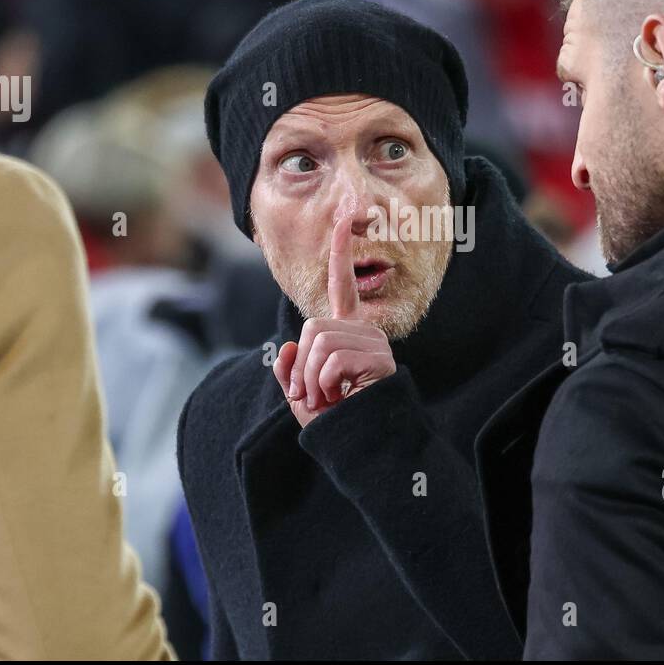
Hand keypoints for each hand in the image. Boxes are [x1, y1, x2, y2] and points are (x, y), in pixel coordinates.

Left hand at [272, 214, 396, 426]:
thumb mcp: (300, 394)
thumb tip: (283, 349)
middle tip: (313, 395)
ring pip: (319, 343)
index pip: (342, 286)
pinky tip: (340, 398)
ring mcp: (374, 344)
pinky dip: (324, 385)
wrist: (361, 445)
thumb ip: (288, 370)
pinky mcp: (379, 359)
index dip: (340, 253)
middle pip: (312, 328)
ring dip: (312, 379)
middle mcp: (363, 331)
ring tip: (327, 400)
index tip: (343, 219)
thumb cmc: (335, 422)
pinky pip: (332, 360)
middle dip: (301, 367)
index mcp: (345, 332)